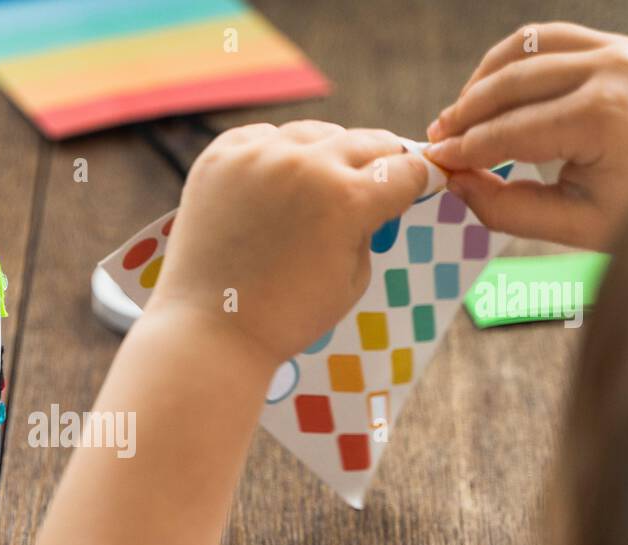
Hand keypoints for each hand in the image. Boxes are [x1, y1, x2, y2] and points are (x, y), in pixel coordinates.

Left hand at [147, 122, 427, 365]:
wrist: (212, 329)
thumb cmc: (288, 316)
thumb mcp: (353, 278)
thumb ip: (368, 227)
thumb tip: (373, 198)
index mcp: (347, 199)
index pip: (404, 171)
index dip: (415, 180)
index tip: (414, 185)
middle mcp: (305, 166)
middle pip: (364, 142)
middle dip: (379, 160)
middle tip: (381, 173)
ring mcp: (257, 157)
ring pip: (313, 133)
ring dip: (327, 151)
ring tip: (324, 176)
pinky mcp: (219, 158)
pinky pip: (262, 137)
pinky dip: (276, 152)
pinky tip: (278, 177)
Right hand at [427, 23, 627, 248]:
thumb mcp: (575, 225)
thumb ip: (507, 208)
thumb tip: (455, 183)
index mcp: (601, 117)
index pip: (509, 131)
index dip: (464, 150)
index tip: (433, 163)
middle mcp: (611, 70)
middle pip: (510, 83)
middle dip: (465, 113)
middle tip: (436, 140)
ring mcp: (619, 51)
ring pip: (525, 48)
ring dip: (485, 80)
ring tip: (460, 115)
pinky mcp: (621, 47)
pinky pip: (551, 38)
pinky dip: (516, 61)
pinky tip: (494, 91)